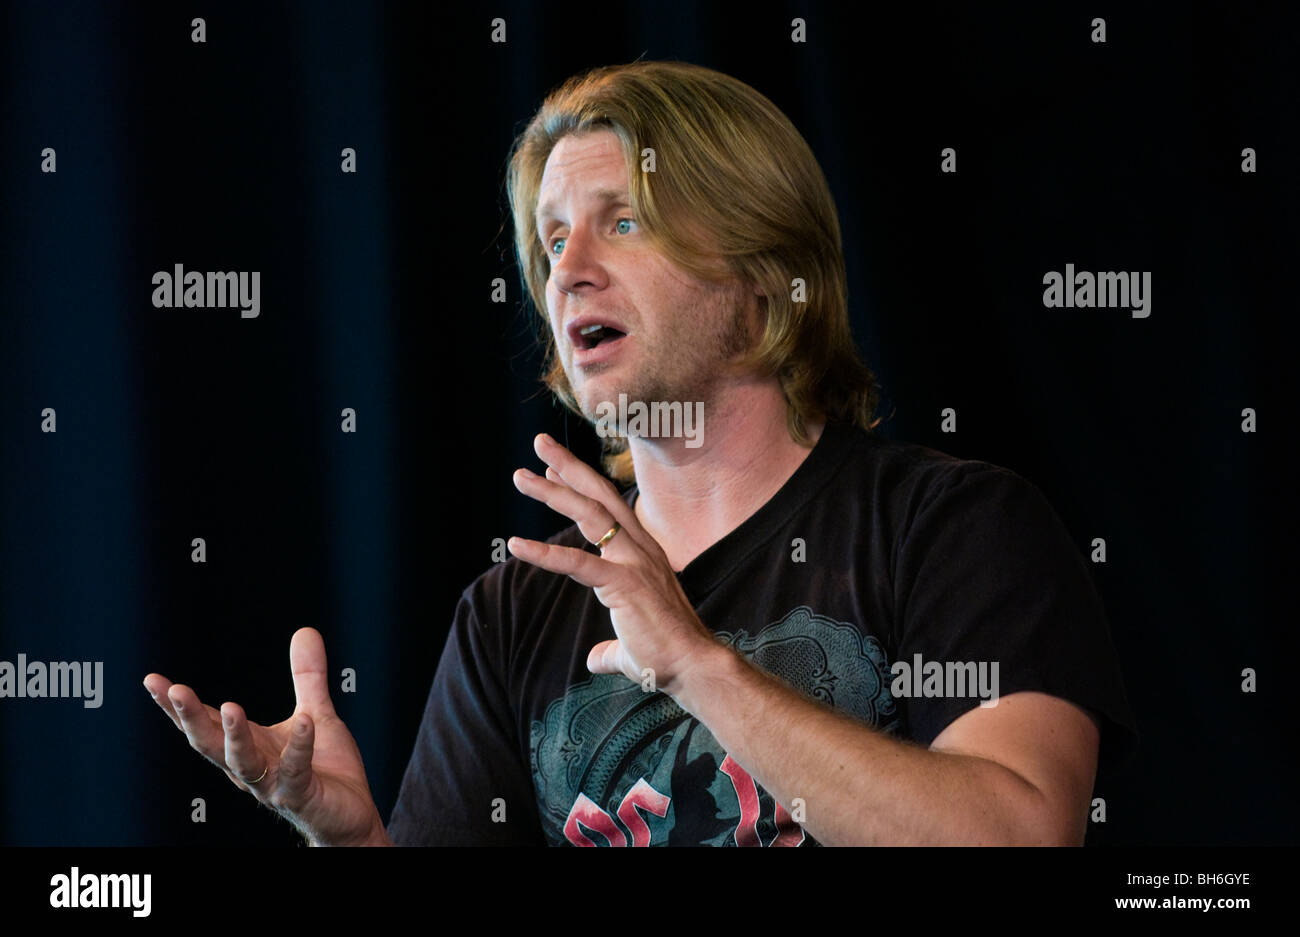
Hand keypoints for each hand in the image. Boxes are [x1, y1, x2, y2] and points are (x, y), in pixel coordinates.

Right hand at [143, 627, 388, 845]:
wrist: (349, 818)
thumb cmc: (326, 770)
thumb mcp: (314, 713)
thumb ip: (307, 676)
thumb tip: (305, 630)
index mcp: (248, 745)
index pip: (205, 722)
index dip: (178, 704)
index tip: (153, 680)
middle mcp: (252, 768)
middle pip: (210, 743)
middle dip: (190, 717)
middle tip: (174, 689)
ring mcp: (273, 785)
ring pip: (243, 762)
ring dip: (234, 735)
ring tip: (230, 707)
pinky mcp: (301, 796)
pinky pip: (295, 771)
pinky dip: (300, 746)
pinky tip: (306, 722)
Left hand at [508, 432, 716, 695]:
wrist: (695, 667)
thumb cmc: (668, 657)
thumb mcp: (631, 646)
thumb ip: (610, 649)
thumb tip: (596, 659)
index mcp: (645, 554)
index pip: (609, 508)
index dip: (580, 484)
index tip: (554, 468)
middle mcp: (641, 549)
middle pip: (600, 496)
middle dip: (568, 467)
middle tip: (540, 443)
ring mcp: (634, 563)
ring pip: (589, 514)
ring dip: (552, 491)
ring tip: (521, 476)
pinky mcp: (623, 584)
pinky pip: (577, 563)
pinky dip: (544, 552)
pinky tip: (516, 544)